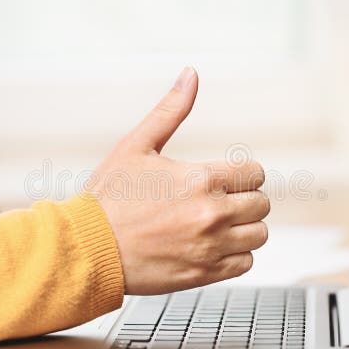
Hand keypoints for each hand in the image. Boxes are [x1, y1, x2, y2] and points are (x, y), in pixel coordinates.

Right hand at [88, 66, 268, 294]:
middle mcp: (211, 214)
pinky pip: (245, 263)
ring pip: (258, 235)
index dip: (242, 174)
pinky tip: (212, 246)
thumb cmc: (107, 198)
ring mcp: (209, 247)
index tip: (226, 179)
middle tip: (220, 201)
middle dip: (245, 199)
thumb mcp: (136, 145)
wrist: (86, 248)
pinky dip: (235, 255)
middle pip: (261, 204)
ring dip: (244, 228)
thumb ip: (170, 110)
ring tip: (217, 224)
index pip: (254, 173)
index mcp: (200, 179)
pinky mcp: (203, 274)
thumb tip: (190, 74)